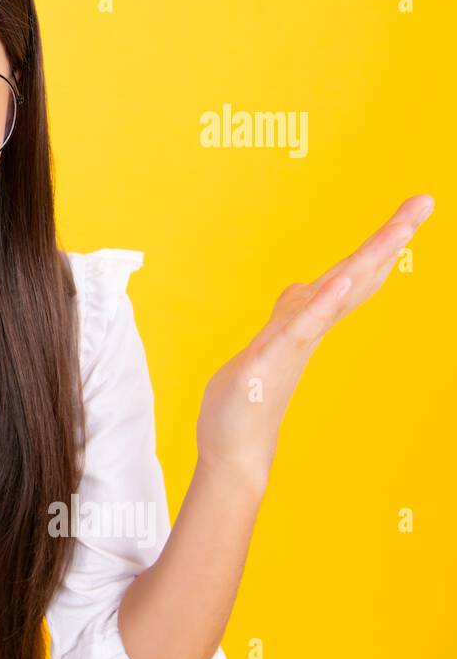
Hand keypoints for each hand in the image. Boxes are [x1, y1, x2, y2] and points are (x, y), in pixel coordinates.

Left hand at [195, 194, 434, 494]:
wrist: (233, 457)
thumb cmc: (246, 407)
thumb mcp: (266, 346)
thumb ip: (290, 317)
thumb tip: (303, 289)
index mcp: (307, 323)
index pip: (349, 276)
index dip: (378, 244)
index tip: (410, 212)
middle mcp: (308, 330)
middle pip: (355, 277)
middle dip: (389, 238)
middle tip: (424, 201)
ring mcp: (293, 345)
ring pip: (336, 296)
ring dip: (366, 261)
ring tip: (399, 228)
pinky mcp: (272, 362)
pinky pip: (303, 327)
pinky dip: (325, 303)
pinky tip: (346, 280)